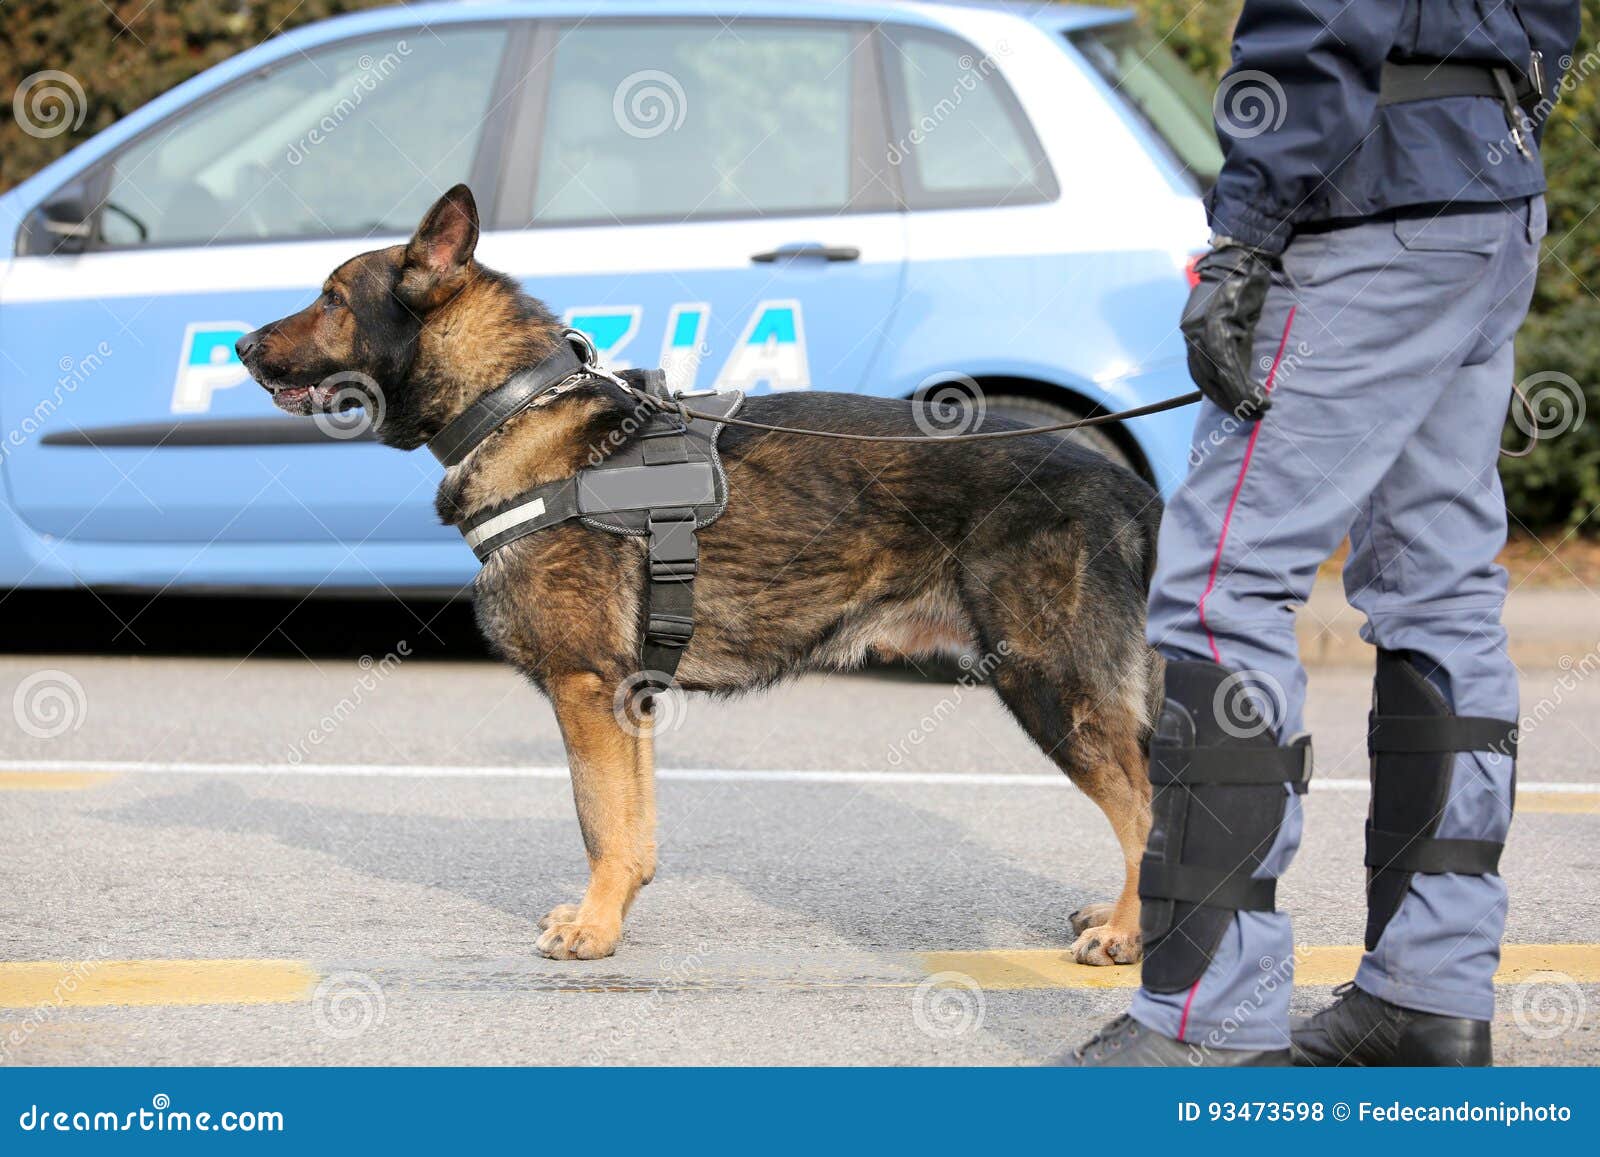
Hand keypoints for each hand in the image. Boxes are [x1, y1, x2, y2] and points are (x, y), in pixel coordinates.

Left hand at [1181, 244, 1277, 421]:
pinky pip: (1226, 363)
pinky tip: (1257, 397)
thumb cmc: (1243, 284)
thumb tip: (1237, 371)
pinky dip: (1241, 385)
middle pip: (1205, 378)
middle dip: (1227, 401)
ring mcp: (1202, 328)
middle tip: (1248, 416)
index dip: (1217, 394)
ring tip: (1258, 410)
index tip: (1234, 408)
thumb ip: (1231, 341)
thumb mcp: (1234, 318)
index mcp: (1193, 331)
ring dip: (1237, 397)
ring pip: (1216, 375)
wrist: (1244, 253)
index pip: (1200, 373)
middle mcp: (1193, 332)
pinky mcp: (1217, 324)